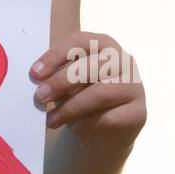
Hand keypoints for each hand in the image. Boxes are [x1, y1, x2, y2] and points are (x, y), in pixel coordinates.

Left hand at [30, 31, 145, 158]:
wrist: (105, 131)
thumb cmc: (82, 97)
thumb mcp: (68, 83)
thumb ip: (57, 76)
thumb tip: (40, 81)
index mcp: (103, 44)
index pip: (80, 42)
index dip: (56, 56)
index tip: (35, 73)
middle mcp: (123, 60)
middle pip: (90, 66)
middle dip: (61, 81)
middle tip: (39, 96)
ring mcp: (135, 86)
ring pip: (100, 93)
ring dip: (71, 108)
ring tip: (51, 119)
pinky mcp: (139, 112)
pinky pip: (109, 118)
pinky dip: (87, 124)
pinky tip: (75, 129)